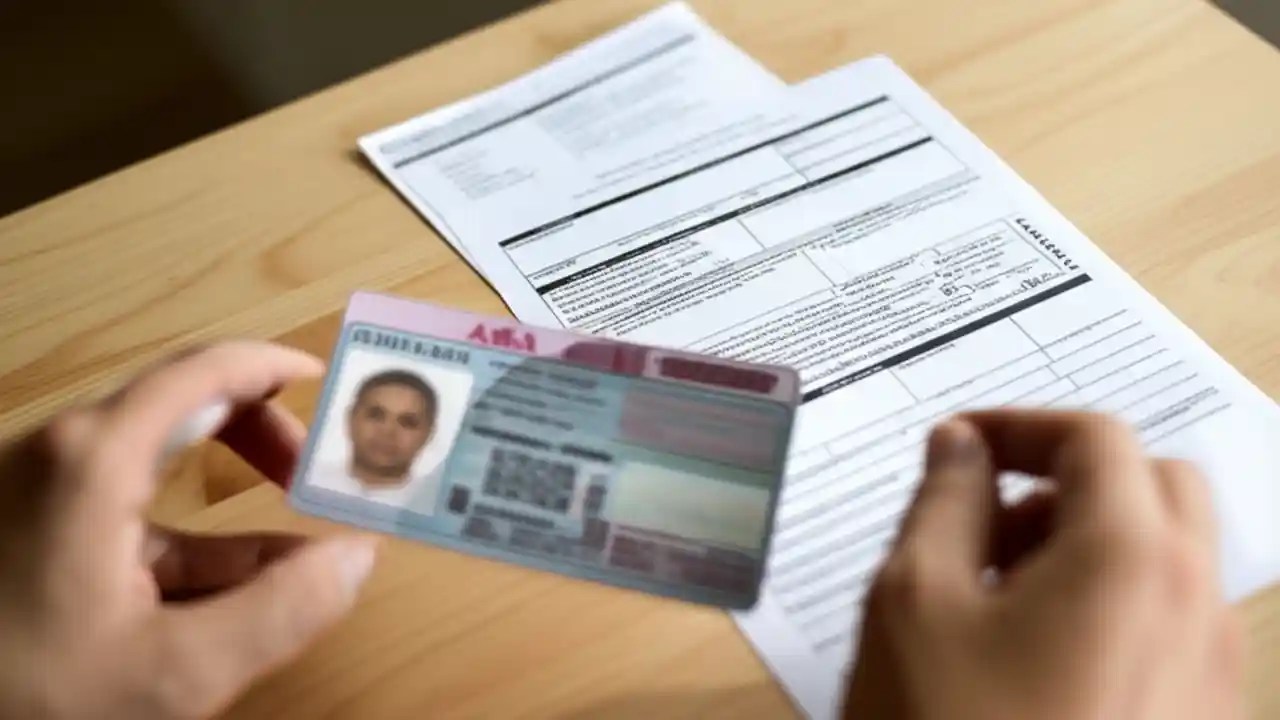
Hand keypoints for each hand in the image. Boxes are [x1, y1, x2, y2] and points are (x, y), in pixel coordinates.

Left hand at [0, 342, 378, 718]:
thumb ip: (283, 610)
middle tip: (312, 481)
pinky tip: (228, 594)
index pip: (203, 372)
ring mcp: (30, 494)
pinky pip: (115, 517)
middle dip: (258, 437)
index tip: (329, 383)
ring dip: (225, 506)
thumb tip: (358, 556)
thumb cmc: (31, 700)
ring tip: (293, 554)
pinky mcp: (17, 534)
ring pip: (150, 472)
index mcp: (93, 460)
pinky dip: (179, 544)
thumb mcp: (173, 675)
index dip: (273, 367)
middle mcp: (56, 456)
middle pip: (178, 409)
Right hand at [843, 410, 1241, 719]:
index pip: (1096, 437)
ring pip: (1170, 561)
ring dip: (1091, 546)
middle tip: (987, 526)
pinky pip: (1174, 629)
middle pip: (1158, 487)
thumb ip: (942, 499)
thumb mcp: (912, 601)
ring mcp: (1216, 676)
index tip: (955, 448)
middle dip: (1071, 482)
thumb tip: (962, 442)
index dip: (1018, 424)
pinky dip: (1114, 607)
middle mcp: (1198, 606)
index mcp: (1132, 556)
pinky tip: (1035, 669)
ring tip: (996, 607)